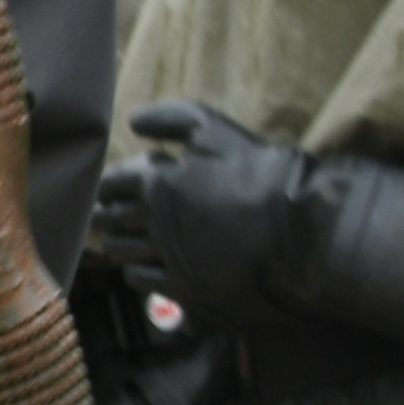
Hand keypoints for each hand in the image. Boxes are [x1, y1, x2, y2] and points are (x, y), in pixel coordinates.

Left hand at [91, 101, 310, 320]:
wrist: (297, 227)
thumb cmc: (257, 171)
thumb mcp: (215, 130)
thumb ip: (171, 118)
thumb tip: (134, 120)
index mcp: (156, 182)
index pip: (111, 183)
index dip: (110, 184)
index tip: (114, 186)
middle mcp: (152, 221)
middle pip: (110, 219)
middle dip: (106, 214)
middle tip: (107, 214)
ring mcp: (166, 255)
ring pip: (120, 250)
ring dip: (118, 242)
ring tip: (123, 238)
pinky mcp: (183, 285)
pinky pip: (140, 279)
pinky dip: (136, 270)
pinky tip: (146, 264)